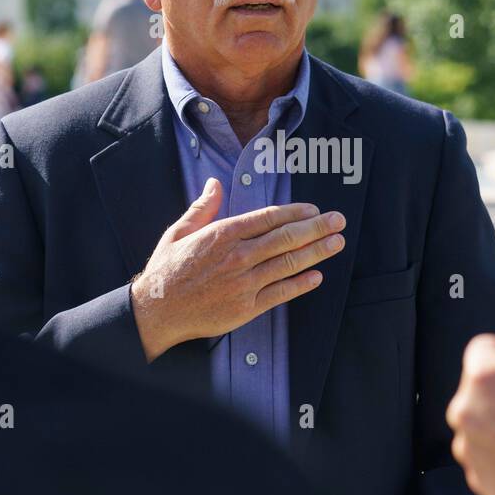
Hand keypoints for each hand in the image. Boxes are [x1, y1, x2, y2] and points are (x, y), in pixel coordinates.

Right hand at [130, 177, 344, 361]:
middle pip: (286, 238)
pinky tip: (316, 276)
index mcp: (223, 234)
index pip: (268, 218)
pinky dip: (300, 284)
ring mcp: (244, 283)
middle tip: (339, 220)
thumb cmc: (166, 271)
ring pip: (288, 263)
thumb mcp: (178, 232)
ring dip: (317, 252)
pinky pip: (280, 294)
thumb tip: (215, 183)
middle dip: (317, 227)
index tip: (313, 208)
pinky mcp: (246, 308)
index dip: (295, 212)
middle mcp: (237, 256)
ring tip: (337, 243)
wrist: (156, 312)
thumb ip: (202, 208)